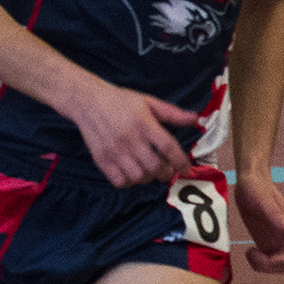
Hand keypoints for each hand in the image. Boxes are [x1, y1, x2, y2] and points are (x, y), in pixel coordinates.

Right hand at [70, 84, 198, 187]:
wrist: (88, 101)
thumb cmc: (121, 101)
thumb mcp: (148, 102)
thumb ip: (172, 113)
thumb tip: (195, 119)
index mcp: (144, 123)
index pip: (168, 147)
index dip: (180, 160)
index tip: (186, 167)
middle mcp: (130, 139)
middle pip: (155, 167)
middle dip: (165, 172)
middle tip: (166, 170)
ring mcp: (115, 151)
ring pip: (139, 177)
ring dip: (148, 178)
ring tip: (149, 170)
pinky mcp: (102, 160)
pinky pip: (120, 181)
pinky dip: (129, 182)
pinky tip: (131, 173)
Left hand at [234, 171, 283, 272]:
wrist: (249, 179)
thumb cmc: (256, 186)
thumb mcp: (262, 199)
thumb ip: (275, 214)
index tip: (270, 258)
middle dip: (274, 266)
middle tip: (253, 254)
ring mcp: (275, 239)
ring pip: (279, 264)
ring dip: (266, 267)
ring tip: (250, 253)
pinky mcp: (265, 240)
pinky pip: (268, 260)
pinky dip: (260, 263)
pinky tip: (248, 251)